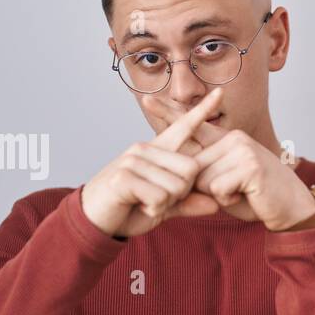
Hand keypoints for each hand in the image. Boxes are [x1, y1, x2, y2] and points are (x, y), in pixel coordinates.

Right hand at [81, 87, 222, 236]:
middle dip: (182, 193)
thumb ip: (188, 203)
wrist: (94, 221)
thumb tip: (215, 205)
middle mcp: (144, 148)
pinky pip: (160, 197)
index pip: (183, 127)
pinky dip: (154, 209)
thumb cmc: (130, 209)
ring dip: (166, 204)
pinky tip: (138, 206)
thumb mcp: (164, 206)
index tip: (221, 93)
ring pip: (177, 186)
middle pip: (191, 169)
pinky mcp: (123, 176)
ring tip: (145, 202)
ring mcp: (132, 160)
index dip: (202, 112)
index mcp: (157, 150)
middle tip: (159, 199)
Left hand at [142, 94, 314, 229]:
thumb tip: (179, 173)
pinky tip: (247, 195)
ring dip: (218, 195)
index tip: (147, 100)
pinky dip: (228, 199)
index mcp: (226, 140)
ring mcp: (242, 149)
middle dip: (202, 188)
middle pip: (192, 166)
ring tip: (242, 193)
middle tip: (231, 193)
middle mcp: (233, 138)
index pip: (194, 126)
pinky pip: (217, 188)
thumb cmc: (257, 198)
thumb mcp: (225, 184)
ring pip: (203, 178)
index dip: (169, 113)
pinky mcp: (249, 164)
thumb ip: (204, 175)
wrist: (292, 208)